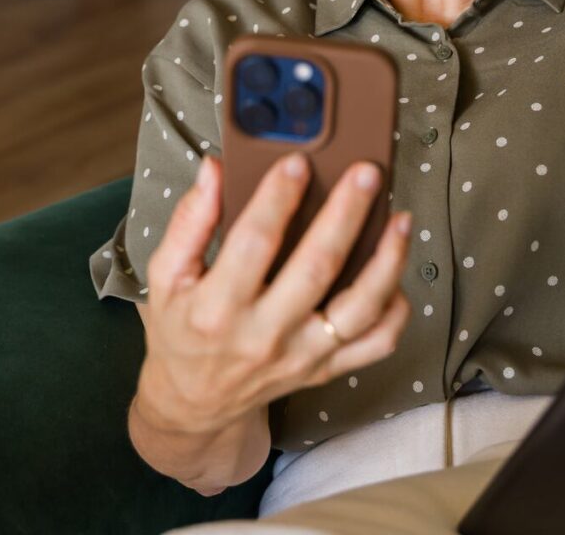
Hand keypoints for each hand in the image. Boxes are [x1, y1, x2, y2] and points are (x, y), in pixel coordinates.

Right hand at [134, 151, 412, 436]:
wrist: (194, 402)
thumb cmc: (182, 331)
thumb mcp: (166, 277)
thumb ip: (189, 221)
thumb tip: (213, 170)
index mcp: (217, 309)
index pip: (253, 243)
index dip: (277, 199)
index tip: (297, 161)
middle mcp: (263, 335)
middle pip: (316, 269)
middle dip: (346, 215)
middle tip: (365, 174)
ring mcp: (300, 355)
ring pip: (359, 310)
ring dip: (387, 261)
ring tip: (399, 219)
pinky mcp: (325, 369)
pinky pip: (375, 345)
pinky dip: (396, 312)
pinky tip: (397, 276)